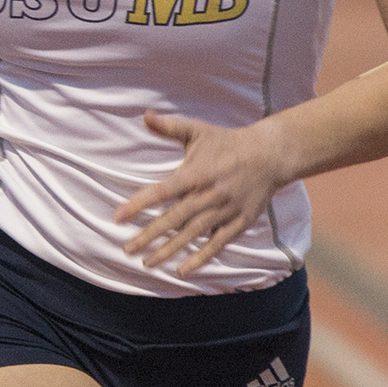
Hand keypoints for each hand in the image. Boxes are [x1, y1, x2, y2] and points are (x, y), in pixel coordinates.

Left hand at [114, 111, 288, 276]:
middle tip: (126, 249)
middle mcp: (208, 195)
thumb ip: (170, 126)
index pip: (162, 191)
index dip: (138, 204)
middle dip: (149, 236)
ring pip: (192, 235)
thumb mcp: (198, 130)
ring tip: (148, 263)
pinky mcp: (239, 222)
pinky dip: (201, 258)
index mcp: (195, 173)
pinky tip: (182, 271)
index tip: (117, 217)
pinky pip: (217, 244)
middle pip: (173, 219)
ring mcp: (224, 211)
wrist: (270, 155)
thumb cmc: (228, 142)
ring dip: (169, 251)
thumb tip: (144, 115)